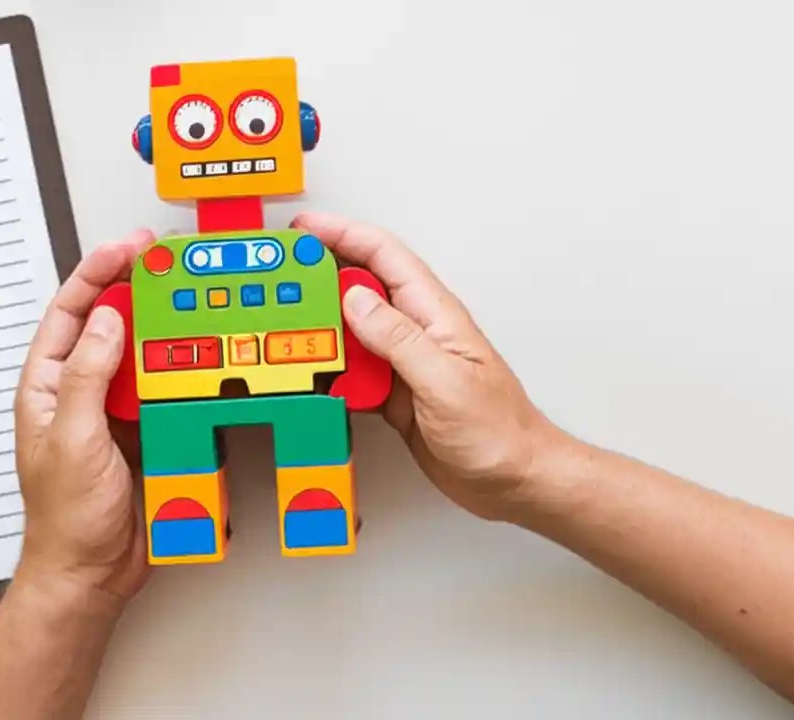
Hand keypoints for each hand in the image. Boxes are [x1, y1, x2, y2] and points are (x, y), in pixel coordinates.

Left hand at [13, 230, 153, 606]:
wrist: (91, 574)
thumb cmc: (65, 518)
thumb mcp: (73, 439)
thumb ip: (88, 377)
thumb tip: (107, 320)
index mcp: (48, 386)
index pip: (71, 313)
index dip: (97, 273)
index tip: (128, 249)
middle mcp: (79, 392)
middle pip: (108, 324)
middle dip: (135, 289)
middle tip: (168, 263)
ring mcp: (112, 411)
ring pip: (140, 354)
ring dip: (163, 328)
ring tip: (187, 300)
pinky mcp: (142, 432)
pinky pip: (164, 390)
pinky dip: (182, 370)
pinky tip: (198, 356)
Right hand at [293, 212, 568, 520]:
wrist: (514, 479)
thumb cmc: (499, 431)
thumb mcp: (446, 381)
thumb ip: (399, 339)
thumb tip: (356, 301)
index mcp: (434, 315)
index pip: (383, 257)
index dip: (343, 234)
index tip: (304, 229)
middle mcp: (416, 332)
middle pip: (359, 288)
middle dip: (319, 276)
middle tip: (280, 278)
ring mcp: (403, 363)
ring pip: (350, 332)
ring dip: (319, 328)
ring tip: (285, 328)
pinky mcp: (393, 395)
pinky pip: (352, 372)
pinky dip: (329, 372)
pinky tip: (313, 377)